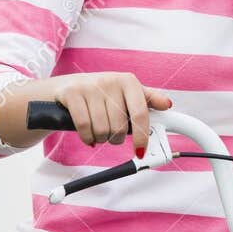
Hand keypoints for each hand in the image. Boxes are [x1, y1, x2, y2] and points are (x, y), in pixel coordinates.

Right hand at [45, 72, 172, 155]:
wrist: (64, 86)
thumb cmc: (101, 93)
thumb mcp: (125, 93)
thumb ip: (148, 99)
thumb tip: (167, 104)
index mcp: (128, 81)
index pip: (140, 114)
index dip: (142, 136)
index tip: (141, 151)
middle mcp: (110, 81)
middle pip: (119, 127)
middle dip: (115, 137)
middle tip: (111, 134)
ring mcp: (90, 87)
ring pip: (102, 129)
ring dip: (101, 138)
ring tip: (98, 130)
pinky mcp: (72, 93)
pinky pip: (84, 127)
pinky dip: (87, 137)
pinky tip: (87, 134)